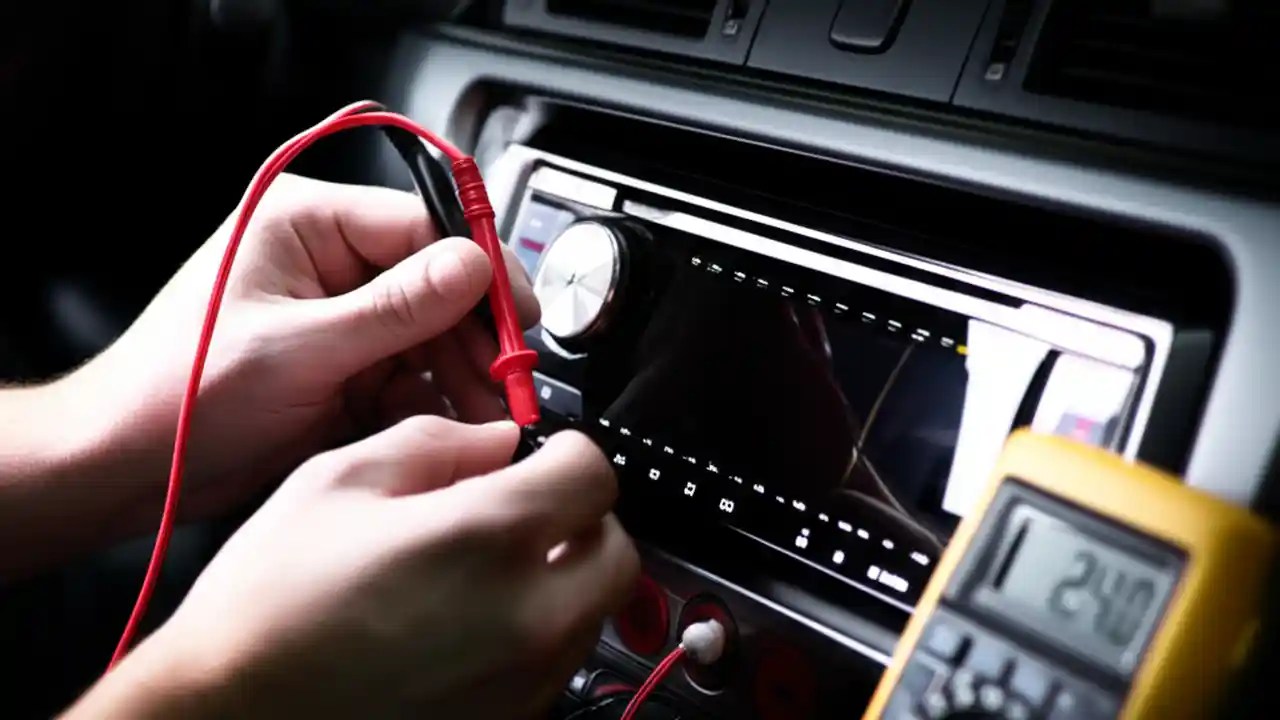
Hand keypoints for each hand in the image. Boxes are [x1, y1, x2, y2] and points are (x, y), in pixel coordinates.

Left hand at [66, 174, 538, 528]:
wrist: (131, 468)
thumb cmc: (181, 395)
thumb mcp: (298, 350)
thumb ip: (393, 308)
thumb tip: (473, 267)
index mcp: (306, 223)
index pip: (421, 226)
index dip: (480, 269)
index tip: (518, 315)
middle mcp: (328, 260)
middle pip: (435, 283)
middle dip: (473, 335)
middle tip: (507, 380)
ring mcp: (339, 315)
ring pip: (430, 334)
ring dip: (461, 374)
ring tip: (488, 415)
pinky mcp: (345, 364)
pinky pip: (410, 373)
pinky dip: (434, 400)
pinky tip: (454, 425)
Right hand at [67, 418, 639, 719]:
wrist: (231, 713)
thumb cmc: (267, 607)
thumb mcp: (338, 482)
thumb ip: (435, 443)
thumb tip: (496, 442)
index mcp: (486, 538)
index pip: (593, 476)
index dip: (570, 452)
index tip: (548, 455)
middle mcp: (524, 617)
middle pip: (616, 552)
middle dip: (583, 520)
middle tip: (534, 510)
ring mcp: (522, 681)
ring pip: (591, 611)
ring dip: (563, 576)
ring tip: (490, 569)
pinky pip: (554, 663)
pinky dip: (536, 631)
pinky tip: (471, 620)